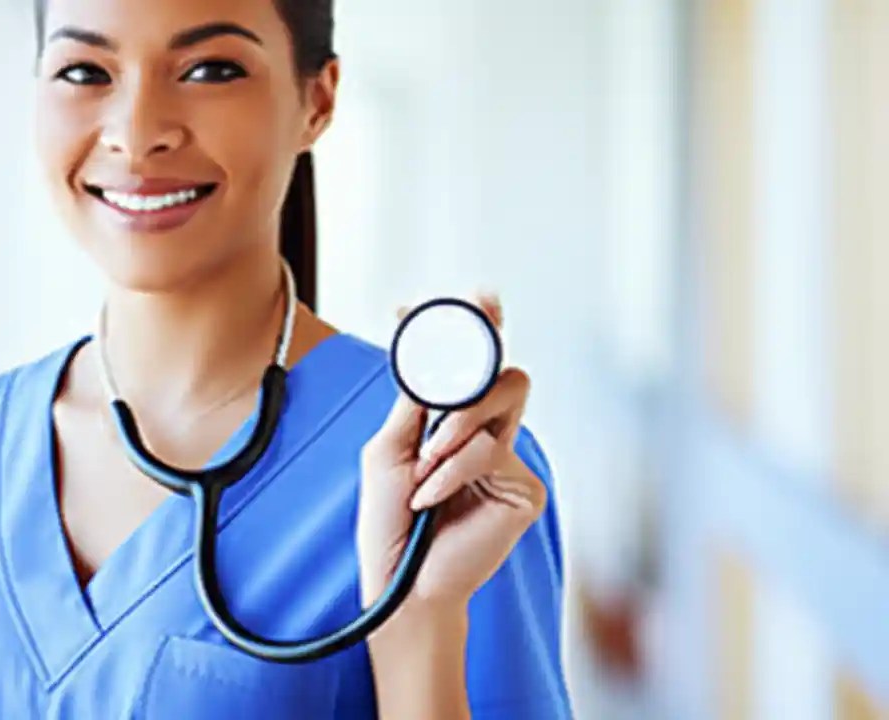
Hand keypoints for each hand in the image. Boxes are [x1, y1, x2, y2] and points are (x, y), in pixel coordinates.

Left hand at [356, 293, 547, 616]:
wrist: (402, 581)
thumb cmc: (391, 520)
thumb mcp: (389, 451)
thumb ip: (414, 404)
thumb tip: (430, 358)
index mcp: (451, 422)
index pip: (471, 367)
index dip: (477, 329)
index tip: (476, 297)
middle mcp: (485, 434)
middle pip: (502, 373)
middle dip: (475, 366)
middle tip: (456, 363)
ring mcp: (509, 460)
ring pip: (504, 400)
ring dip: (455, 428)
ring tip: (425, 466)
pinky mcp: (525, 488)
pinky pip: (495, 450)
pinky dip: (455, 469)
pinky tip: (432, 496)